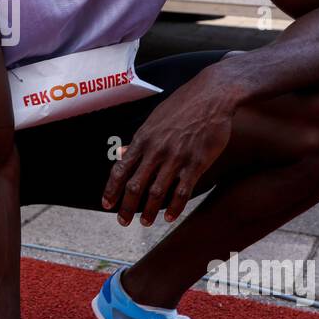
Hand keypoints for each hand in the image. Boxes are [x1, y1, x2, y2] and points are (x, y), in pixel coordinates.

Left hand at [101, 69, 238, 226]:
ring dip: (149, 211)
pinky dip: (174, 207)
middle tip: (122, 222)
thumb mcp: (155, 119)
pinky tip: (170, 217)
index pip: (120, 169)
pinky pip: (182, 190)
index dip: (111, 190)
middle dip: (126, 206)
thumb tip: (120, 152)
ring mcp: (176, 157)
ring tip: (145, 223)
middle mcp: (156, 150)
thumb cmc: (182, 105)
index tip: (106, 204)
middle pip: (135, 185)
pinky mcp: (196, 162)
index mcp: (143, 138)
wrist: (211, 95)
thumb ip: (138, 140)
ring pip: (157, 191)